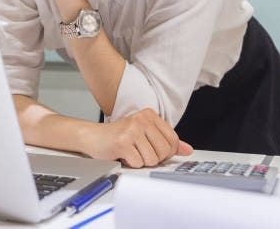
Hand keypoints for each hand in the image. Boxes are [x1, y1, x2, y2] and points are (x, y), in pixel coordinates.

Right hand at [79, 108, 193, 167]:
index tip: (153, 150)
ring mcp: (132, 129)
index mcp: (149, 115)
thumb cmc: (118, 136)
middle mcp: (142, 119)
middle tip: (139, 151)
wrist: (92, 136)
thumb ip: (166, 141)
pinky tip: (122, 154)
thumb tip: (187, 150)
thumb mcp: (145, 134)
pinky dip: (130, 163)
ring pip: (152, 159)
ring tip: (130, 151)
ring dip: (140, 161)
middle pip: (164, 151)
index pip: (173, 140)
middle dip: (152, 158)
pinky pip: (137, 163)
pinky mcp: (123, 141)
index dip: (165, 152)